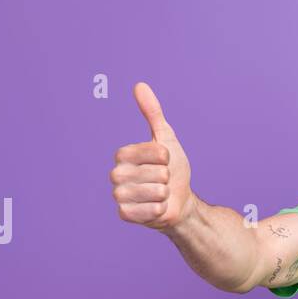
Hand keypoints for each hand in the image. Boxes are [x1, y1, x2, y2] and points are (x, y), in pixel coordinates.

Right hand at [110, 82, 194, 231]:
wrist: (180, 201)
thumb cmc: (173, 170)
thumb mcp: (166, 138)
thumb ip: (152, 113)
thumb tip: (139, 85)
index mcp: (123, 154)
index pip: (154, 152)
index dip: (166, 157)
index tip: (165, 160)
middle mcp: (117, 173)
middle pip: (156, 173)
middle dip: (167, 178)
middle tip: (162, 180)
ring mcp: (119, 195)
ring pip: (154, 193)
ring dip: (164, 194)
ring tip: (160, 194)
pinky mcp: (125, 213)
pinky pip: (148, 210)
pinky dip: (159, 210)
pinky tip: (156, 208)